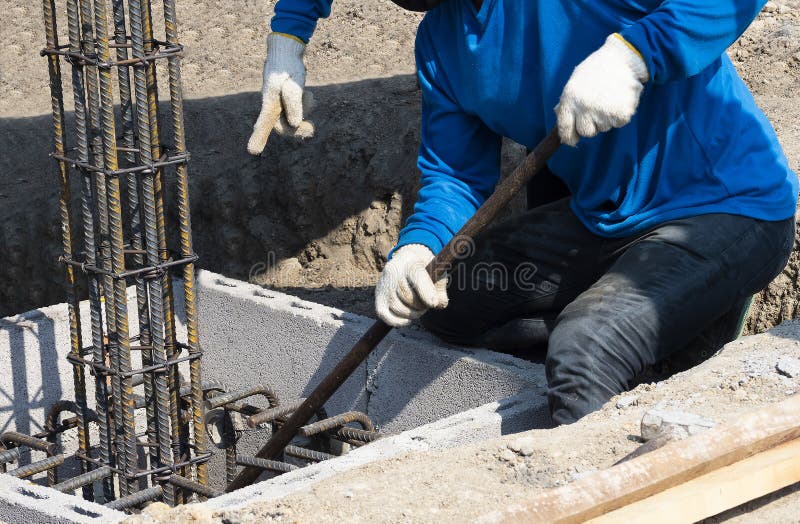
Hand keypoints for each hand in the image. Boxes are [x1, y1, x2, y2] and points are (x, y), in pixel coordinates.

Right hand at [248, 33, 314, 154]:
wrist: (287, 49)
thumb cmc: (289, 65)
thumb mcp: (293, 83)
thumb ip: (294, 102)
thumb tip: (295, 123)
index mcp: (270, 101)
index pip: (264, 123)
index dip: (259, 137)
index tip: (253, 151)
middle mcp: (272, 104)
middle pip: (283, 126)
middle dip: (298, 128)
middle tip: (311, 130)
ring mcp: (279, 102)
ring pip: (292, 118)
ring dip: (304, 112)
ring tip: (309, 96)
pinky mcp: (287, 99)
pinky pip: (296, 110)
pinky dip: (305, 105)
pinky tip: (308, 95)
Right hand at [375, 244, 448, 326]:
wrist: (408, 260)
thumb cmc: (426, 269)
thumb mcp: (438, 273)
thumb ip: (440, 290)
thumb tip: (436, 304)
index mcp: (411, 262)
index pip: (416, 276)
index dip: (426, 292)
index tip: (434, 303)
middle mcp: (393, 271)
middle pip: (407, 296)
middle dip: (421, 305)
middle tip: (427, 304)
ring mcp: (383, 284)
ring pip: (397, 307)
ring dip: (412, 314)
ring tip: (419, 309)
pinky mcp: (378, 296)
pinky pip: (383, 314)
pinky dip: (397, 321)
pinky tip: (407, 320)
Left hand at [556, 34, 648, 146]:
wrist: (623, 58)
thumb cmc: (597, 69)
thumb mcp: (575, 81)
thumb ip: (568, 101)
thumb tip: (559, 116)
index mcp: (570, 99)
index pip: (564, 128)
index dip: (568, 137)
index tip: (571, 140)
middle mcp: (584, 108)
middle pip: (586, 132)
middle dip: (592, 125)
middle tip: (598, 108)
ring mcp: (603, 112)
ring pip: (604, 128)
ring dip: (607, 118)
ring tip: (610, 98)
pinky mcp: (621, 114)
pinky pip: (618, 123)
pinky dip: (620, 114)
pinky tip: (620, 98)